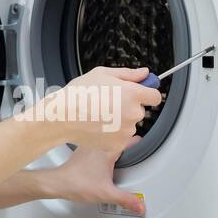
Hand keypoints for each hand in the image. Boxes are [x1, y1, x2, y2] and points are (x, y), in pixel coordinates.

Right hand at [35, 65, 162, 155]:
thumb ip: (128, 74)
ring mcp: (126, 131)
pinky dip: (113, 134)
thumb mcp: (102, 74)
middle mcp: (133, 113)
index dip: (147, 94)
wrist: (62, 117)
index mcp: (132, 93)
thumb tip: (144, 73)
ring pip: (130, 125)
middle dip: (128, 107)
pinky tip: (99, 126)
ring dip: (120, 121)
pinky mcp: (118, 144)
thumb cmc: (79, 94)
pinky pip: (121, 138)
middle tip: (109, 103)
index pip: (155, 96)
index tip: (139, 94)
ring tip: (100, 115)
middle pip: (140, 111)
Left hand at [52, 134, 145, 214]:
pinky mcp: (82, 150)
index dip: (140, 144)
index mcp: (108, 150)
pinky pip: (97, 145)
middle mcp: (99, 144)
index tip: (145, 149)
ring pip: (108, 140)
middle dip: (128, 145)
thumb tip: (139, 205)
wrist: (58, 183)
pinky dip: (104, 149)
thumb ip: (126, 199)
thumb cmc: (78, 183)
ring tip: (121, 157)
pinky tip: (104, 161)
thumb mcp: (107, 194)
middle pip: (120, 138)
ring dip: (115, 145)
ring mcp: (89, 146)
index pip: (130, 140)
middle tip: (135, 154)